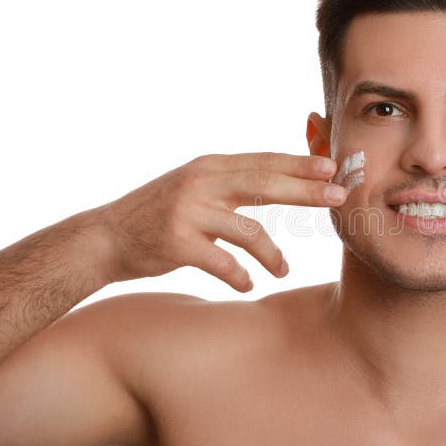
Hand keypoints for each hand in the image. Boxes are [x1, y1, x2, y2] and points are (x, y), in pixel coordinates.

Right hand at [93, 152, 347, 291]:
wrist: (105, 237)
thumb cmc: (162, 213)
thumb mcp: (197, 187)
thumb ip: (234, 183)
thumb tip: (287, 181)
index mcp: (210, 167)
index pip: (263, 161)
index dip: (299, 164)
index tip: (333, 167)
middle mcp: (200, 182)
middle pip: (264, 184)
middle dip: (306, 191)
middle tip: (339, 198)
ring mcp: (187, 211)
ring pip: (249, 231)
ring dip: (272, 255)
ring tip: (283, 269)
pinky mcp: (176, 242)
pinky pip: (223, 263)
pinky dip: (240, 276)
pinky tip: (247, 284)